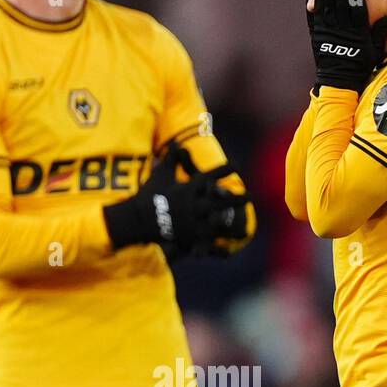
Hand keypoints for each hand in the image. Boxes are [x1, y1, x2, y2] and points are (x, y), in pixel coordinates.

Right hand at [104, 143, 249, 256]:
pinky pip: (208, 239)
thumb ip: (172, 159)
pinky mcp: (189, 236)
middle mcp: (192, 204)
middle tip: (250, 197)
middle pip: (219, 201)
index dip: (224, 170)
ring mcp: (191, 221)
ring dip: (232, 223)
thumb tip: (179, 142)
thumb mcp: (161, 175)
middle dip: (235, 199)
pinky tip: (229, 244)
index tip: (237, 165)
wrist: (136, 219)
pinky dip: (219, 241)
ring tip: (245, 225)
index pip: (209, 176)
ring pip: (218, 222)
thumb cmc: (149, 195)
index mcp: (187, 188)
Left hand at [307, 0, 386, 92]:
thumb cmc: (359, 66)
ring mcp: (329, 33)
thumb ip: (379, 34)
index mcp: (358, 33)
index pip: (357, 9)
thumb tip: (386, 18)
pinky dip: (317, 5)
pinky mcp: (319, 36)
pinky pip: (317, 17)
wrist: (339, 81)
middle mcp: (343, 31)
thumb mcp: (374, 52)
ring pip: (328, 8)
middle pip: (341, 5)